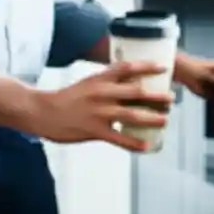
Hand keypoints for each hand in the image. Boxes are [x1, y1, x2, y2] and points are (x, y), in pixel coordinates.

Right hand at [35, 61, 174, 152]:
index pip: (127, 68)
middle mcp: (102, 93)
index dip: (147, 66)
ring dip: (152, 118)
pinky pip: (119, 138)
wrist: (41, 111)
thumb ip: (109, 83)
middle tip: (172, 99)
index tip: (164, 67)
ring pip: (132, 114)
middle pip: (136, 92)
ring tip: (165, 120)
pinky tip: (147, 146)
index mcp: (100, 79)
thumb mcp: (89, 83)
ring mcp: (99, 112)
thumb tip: (133, 84)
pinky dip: (134, 142)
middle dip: (157, 96)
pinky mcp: (94, 130)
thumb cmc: (67, 98)